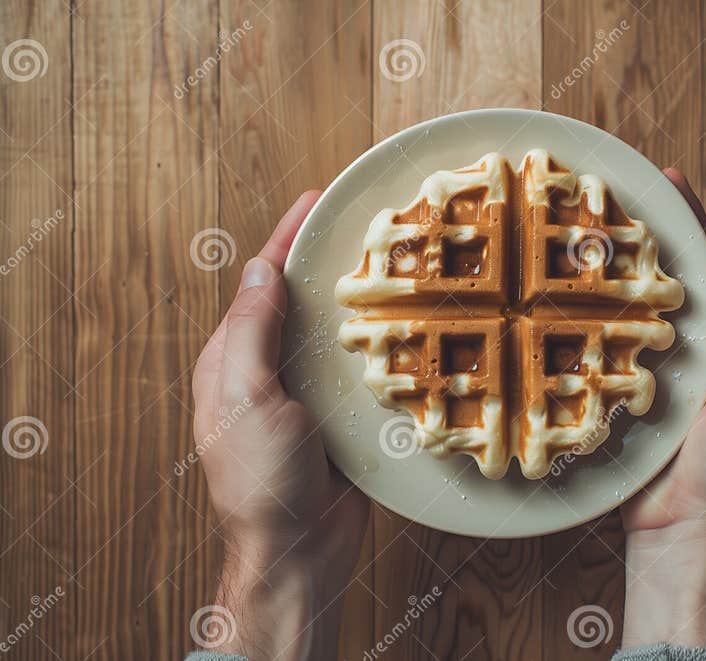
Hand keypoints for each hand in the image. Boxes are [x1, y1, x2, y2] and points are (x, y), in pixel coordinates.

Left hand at [191, 191, 367, 659]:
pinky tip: (405, 326)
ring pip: (333, 332)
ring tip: (392, 263)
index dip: (287, 237)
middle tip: (366, 225)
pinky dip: (378, 342)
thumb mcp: (245, 398)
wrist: (297, 550)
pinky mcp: (341, 416)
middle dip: (327, 260)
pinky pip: (360, 368)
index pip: (261, 283)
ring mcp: (307, 394)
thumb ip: (252, 333)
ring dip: (359, 299)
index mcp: (235, 359)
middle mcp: (270, 370)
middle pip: (300, 301)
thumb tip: (262, 271)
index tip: (316, 199)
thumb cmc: (260, 479)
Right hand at [618, 170, 705, 648]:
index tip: (668, 180)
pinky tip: (560, 296)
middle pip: (665, 278)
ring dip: (607, 271)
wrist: (685, 529)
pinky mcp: (615, 395)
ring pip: (627, 308)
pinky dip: (582, 319)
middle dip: (643, 235)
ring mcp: (649, 372)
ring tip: (579, 231)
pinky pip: (598, 347)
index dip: (693, 222)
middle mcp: (690, 350)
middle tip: (610, 196)